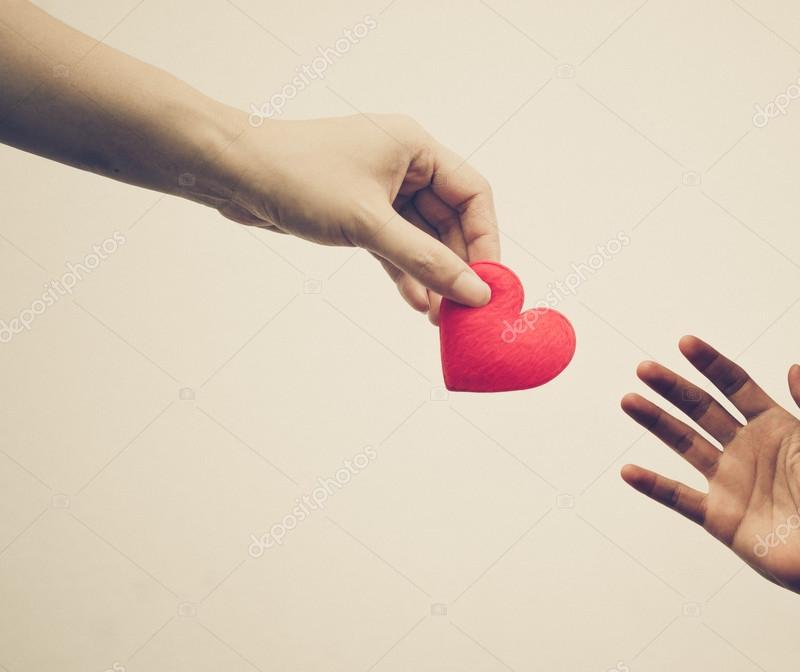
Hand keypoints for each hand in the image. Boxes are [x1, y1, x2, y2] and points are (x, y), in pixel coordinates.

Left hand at [213, 114, 498, 321]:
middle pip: (450, 221)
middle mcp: (404, 166)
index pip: (473, 194)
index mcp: (415, 148)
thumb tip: (474, 291)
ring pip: (421, 238)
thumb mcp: (368, 223)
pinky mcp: (359, 213)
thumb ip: (425, 260)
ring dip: (431, 276)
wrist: (232, 172)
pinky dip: (405, 273)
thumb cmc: (297, 177)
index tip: (490, 283)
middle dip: (457, 266)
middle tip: (465, 309)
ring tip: (440, 317)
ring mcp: (381, 190)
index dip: (486, 240)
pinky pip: (395, 247)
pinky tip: (415, 302)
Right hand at [620, 336, 799, 601]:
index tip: (686, 343)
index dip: (711, 364)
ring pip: (683, 443)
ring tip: (629, 401)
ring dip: (656, 422)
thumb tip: (793, 368)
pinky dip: (653, 485)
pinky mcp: (718, 516)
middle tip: (645, 369)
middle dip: (672, 387)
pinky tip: (629, 471)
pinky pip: (678, 497)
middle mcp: (746, 448)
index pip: (735, 385)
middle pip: (701, 408)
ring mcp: (729, 481)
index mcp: (774, 427)